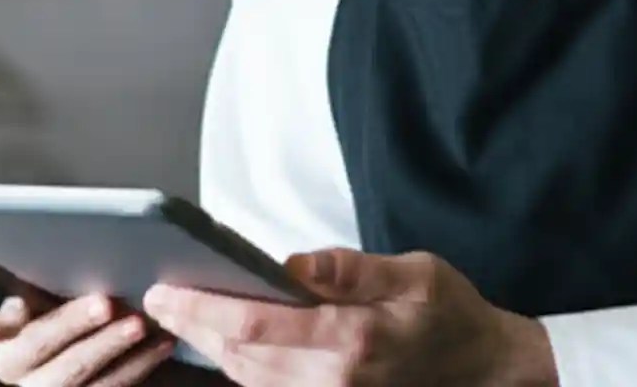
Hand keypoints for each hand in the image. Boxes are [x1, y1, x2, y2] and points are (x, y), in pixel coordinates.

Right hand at [0, 283, 175, 386]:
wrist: (82, 350)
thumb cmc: (63, 305)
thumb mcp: (46, 291)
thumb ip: (36, 282)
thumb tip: (42, 265)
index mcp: (2, 335)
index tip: (17, 305)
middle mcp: (17, 365)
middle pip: (39, 345)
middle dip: (72, 323)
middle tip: (104, 303)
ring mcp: (47, 386)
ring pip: (76, 373)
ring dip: (110, 346)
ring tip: (139, 324)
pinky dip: (138, 365)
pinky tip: (159, 344)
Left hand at [142, 249, 557, 386]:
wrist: (482, 369)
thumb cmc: (448, 313)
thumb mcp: (416, 274)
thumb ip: (352, 270)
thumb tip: (291, 262)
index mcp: (351, 341)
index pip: (256, 325)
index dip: (203, 307)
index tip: (166, 289)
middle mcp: (333, 381)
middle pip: (240, 355)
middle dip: (192, 325)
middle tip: (154, 296)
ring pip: (248, 376)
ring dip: (208, 347)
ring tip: (176, 313)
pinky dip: (236, 364)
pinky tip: (219, 340)